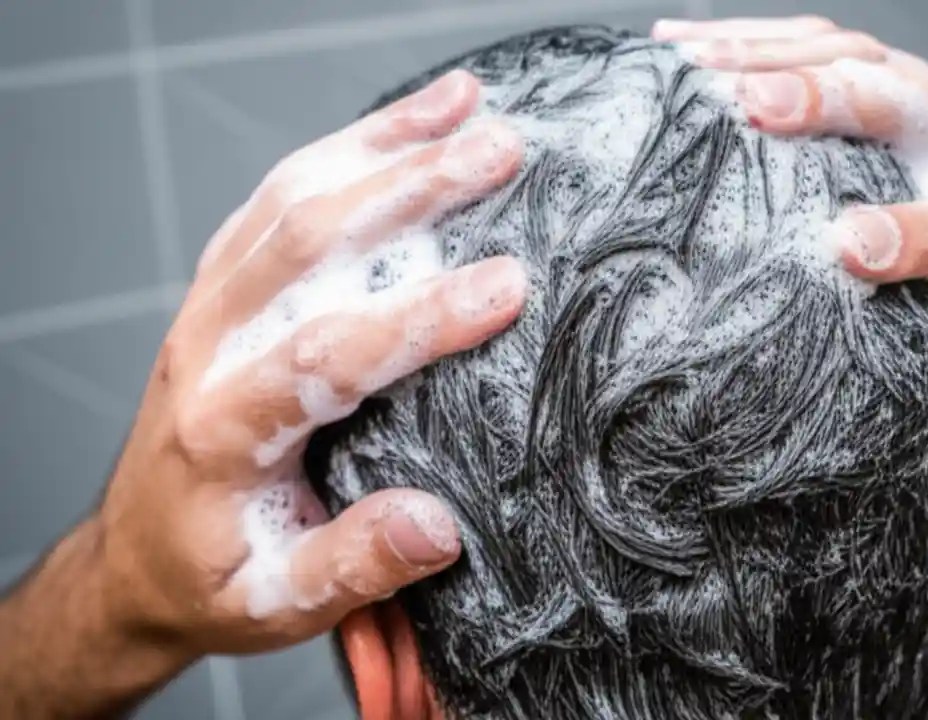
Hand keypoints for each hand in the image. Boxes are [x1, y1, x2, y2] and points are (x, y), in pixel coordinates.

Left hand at [97, 69, 525, 658]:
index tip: (510, 285)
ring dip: (382, 144)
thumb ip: (354, 565)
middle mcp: (209, 346)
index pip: (332, 353)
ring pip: (291, 196)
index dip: (424, 315)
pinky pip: (275, 197)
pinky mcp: (221, 287)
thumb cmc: (214, 578)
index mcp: (226, 427)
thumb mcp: (278, 603)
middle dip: (413, 188)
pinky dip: (343, 149)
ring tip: (465, 104)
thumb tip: (436, 526)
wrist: (136, 557)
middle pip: (309, 241)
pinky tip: (402, 123)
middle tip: (503, 154)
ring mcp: (210, 305)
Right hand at [654, 16, 927, 478]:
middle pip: (914, 104)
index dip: (915, 233)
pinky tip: (688, 51)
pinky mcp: (899, 82)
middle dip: (832, 101)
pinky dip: (758, 41)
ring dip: (776, 57)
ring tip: (693, 69)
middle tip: (752, 107)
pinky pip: (830, 44)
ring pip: (864, 56)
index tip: (848, 248)